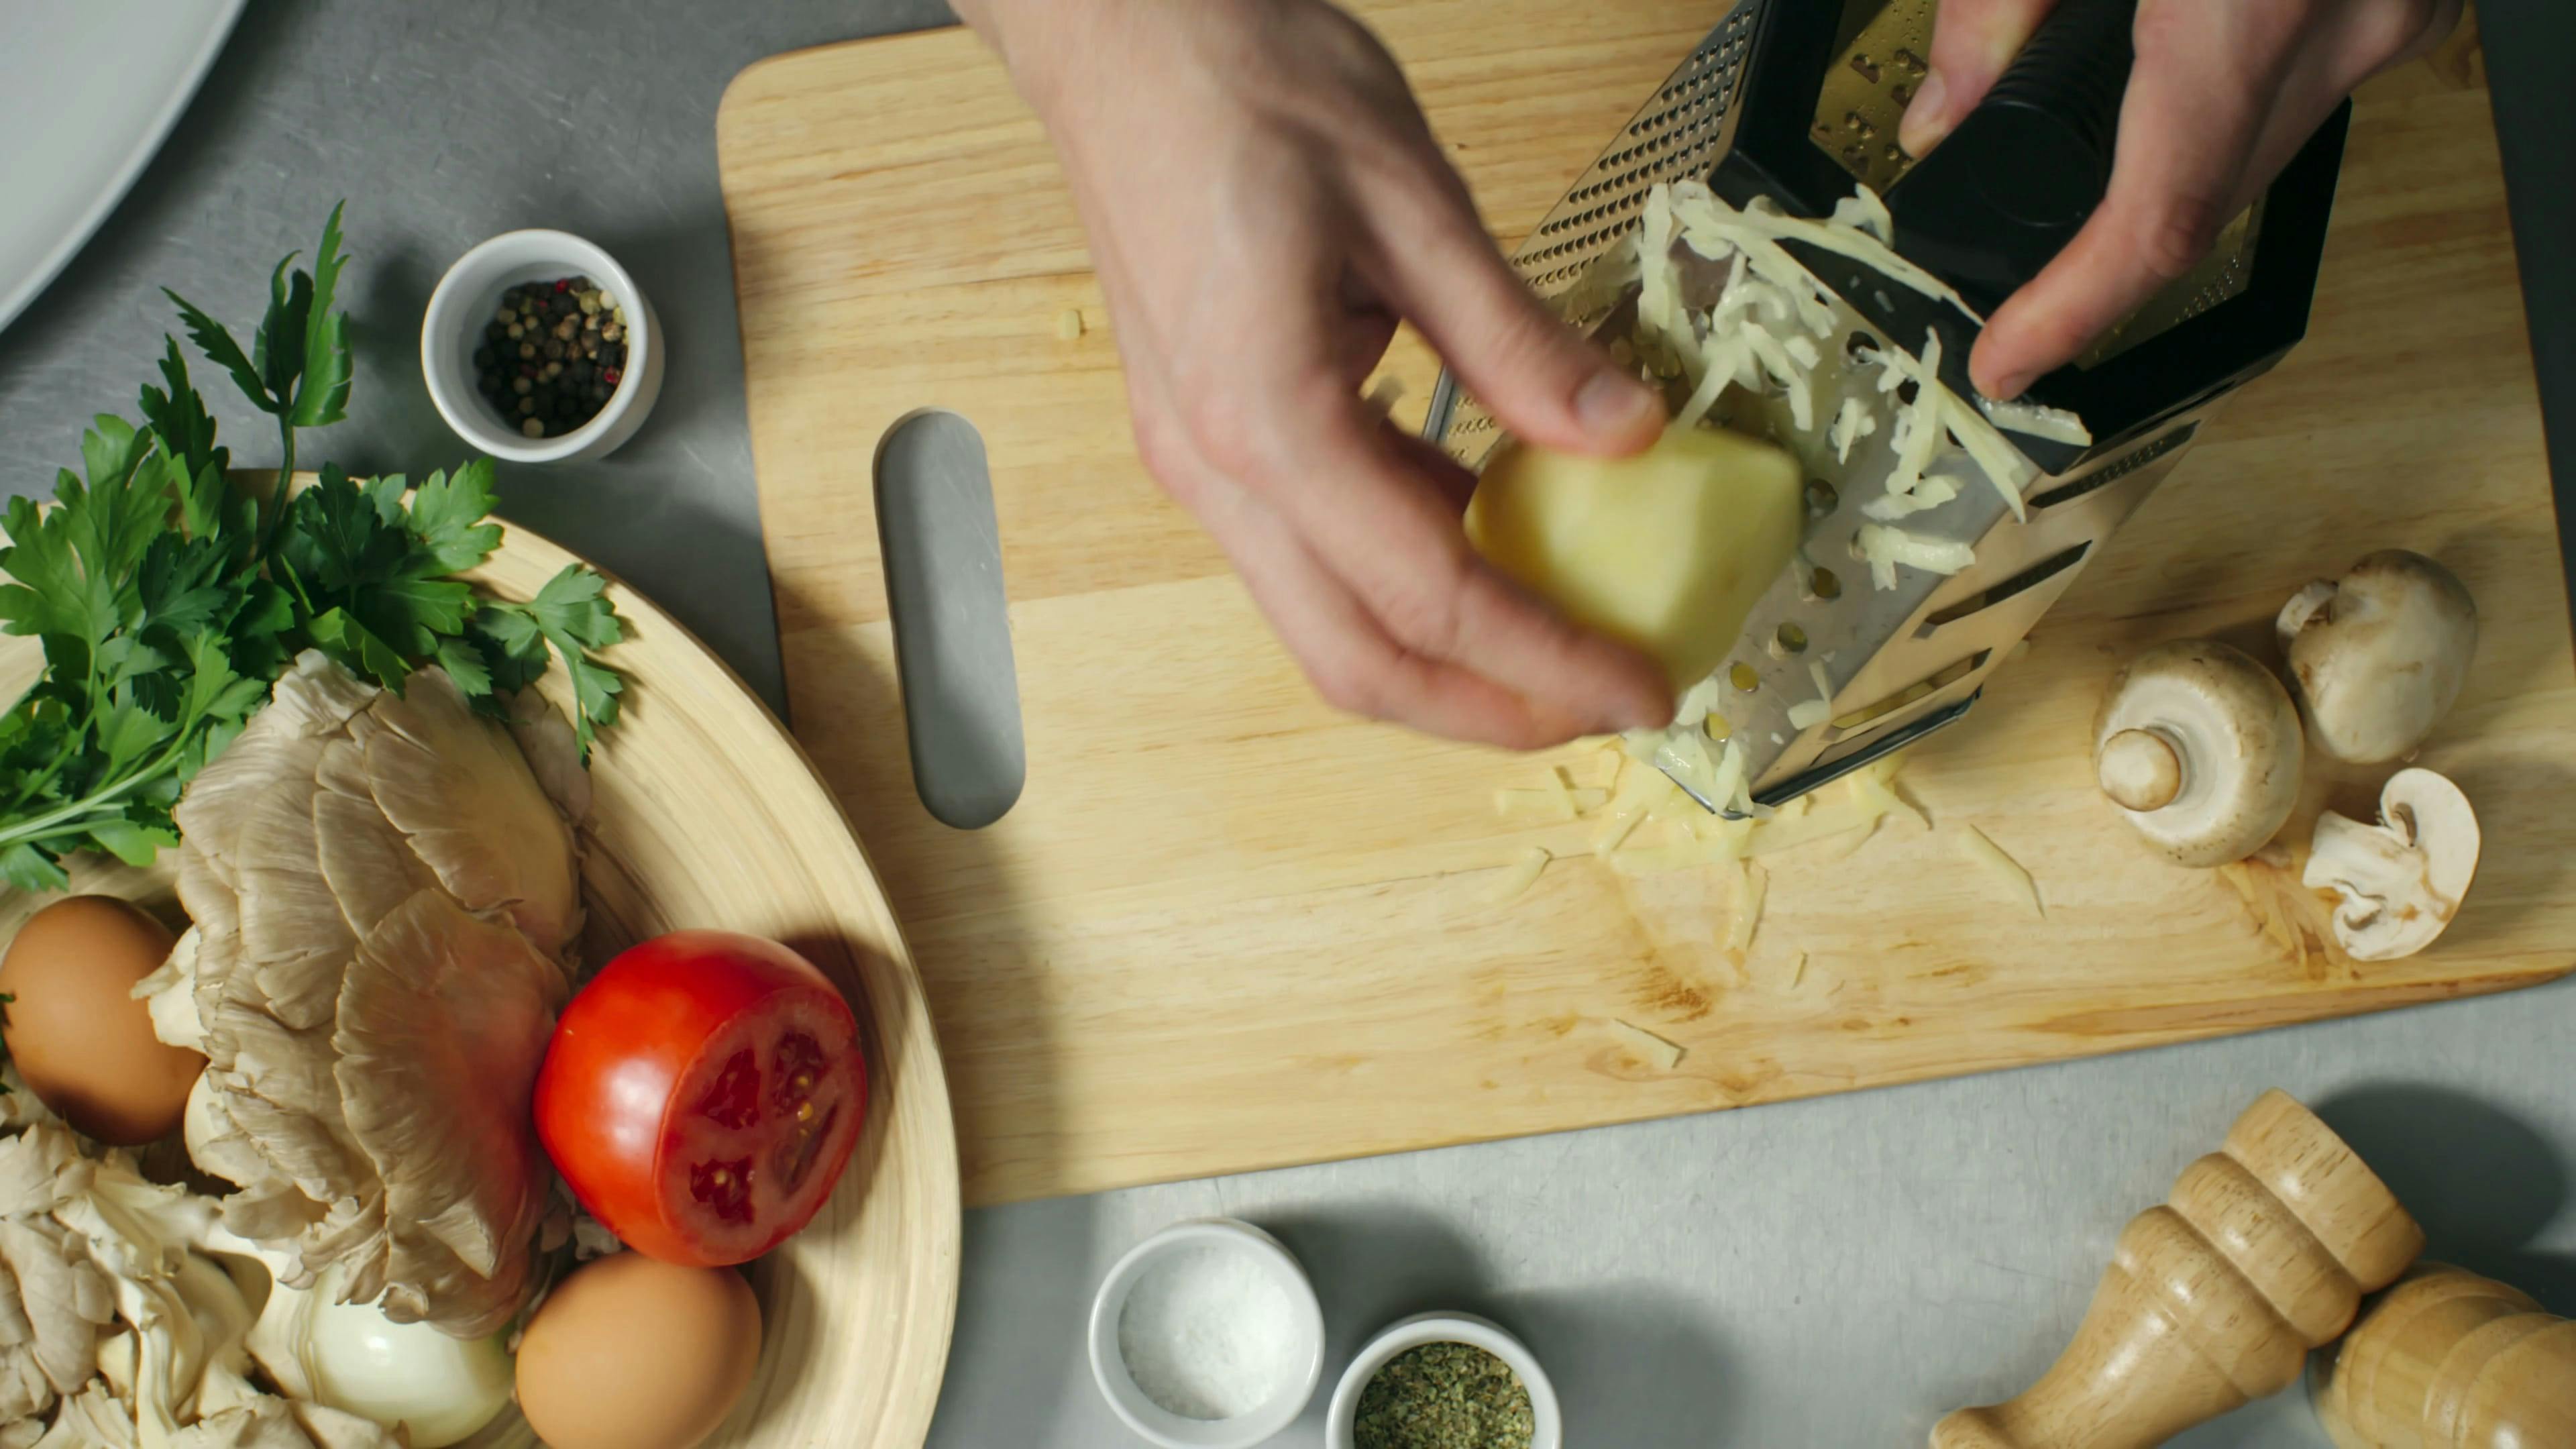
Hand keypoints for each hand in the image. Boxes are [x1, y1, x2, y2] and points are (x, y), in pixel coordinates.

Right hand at [955, 0, 1674, 747]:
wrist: (1124, 34)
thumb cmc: (1248, 86)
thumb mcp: (1414, 202)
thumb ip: (1518, 341)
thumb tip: (1626, 435)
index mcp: (1267, 417)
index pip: (1430, 594)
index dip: (1547, 659)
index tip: (1642, 689)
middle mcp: (1215, 468)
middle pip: (1355, 659)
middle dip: (1487, 709)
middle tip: (1601, 705)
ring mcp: (1199, 461)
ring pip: (1324, 622)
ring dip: (1444, 658)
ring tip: (1562, 645)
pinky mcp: (1208, 437)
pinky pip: (1312, 550)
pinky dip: (1405, 574)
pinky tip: (1493, 544)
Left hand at [1899, 0, 2462, 397]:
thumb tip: (1945, 107)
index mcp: (2253, 1)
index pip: (2162, 215)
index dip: (2074, 310)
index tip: (2009, 364)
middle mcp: (2355, 17)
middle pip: (2209, 192)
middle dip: (2102, 250)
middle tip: (2017, 288)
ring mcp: (2404, 6)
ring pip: (2262, 142)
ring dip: (2166, 166)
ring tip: (2069, 184)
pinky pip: (2307, 78)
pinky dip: (2224, 98)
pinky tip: (2168, 70)